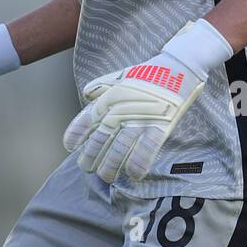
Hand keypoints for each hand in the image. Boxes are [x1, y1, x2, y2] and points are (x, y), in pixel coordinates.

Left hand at [63, 54, 204, 182]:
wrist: (176, 69)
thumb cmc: (146, 75)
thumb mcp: (118, 77)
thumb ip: (101, 86)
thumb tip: (86, 94)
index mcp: (109, 98)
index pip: (86, 119)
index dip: (76, 134)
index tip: (69, 146)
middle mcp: (121, 110)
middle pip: (101, 138)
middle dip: (91, 156)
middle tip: (86, 167)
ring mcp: (140, 120)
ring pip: (120, 149)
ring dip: (111, 166)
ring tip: (105, 177)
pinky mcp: (159, 126)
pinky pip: (146, 150)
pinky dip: (138, 164)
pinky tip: (134, 175)